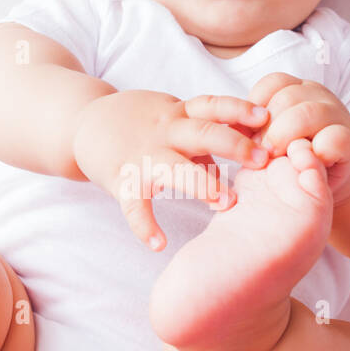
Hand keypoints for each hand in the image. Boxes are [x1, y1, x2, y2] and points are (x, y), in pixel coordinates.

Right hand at [72, 88, 269, 249]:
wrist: (82, 123)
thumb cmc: (140, 124)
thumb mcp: (173, 118)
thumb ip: (205, 136)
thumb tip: (245, 155)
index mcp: (180, 115)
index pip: (213, 106)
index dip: (239, 109)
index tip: (266, 118)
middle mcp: (164, 132)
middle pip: (203, 133)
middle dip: (234, 145)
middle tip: (262, 161)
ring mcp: (143, 156)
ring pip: (175, 168)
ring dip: (203, 184)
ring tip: (226, 203)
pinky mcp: (120, 180)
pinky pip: (133, 206)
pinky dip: (144, 226)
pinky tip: (158, 244)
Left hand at [248, 72, 349, 203]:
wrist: (335, 175)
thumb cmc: (294, 156)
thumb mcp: (272, 136)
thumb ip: (255, 128)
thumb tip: (228, 128)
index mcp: (296, 90)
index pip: (272, 84)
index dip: (254, 106)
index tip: (246, 133)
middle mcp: (318, 97)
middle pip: (287, 97)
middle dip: (267, 127)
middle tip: (258, 151)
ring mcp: (336, 116)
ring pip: (308, 113)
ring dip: (285, 137)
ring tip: (274, 158)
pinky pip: (335, 138)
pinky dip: (317, 150)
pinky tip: (305, 162)